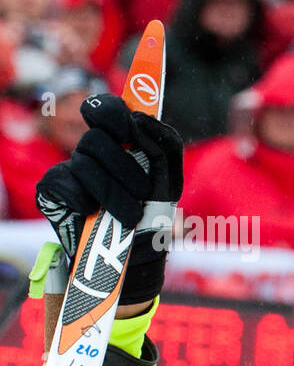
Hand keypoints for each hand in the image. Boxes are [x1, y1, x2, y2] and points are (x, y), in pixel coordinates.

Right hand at [34, 94, 182, 307]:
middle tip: (143, 191)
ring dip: (114, 193)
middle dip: (125, 168)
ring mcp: (69, 170)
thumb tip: (140, 118)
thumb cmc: (153, 214)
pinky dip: (87, 203)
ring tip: (130, 216)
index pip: (106, 109)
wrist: (137, 256)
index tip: (125, 128)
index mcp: (118, 143)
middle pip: (96, 139)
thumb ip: (164, 144)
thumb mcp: (170, 179)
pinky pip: (65, 185)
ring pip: (83, 163)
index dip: (111, 112)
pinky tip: (96, 215)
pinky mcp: (52, 191)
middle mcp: (91, 153)